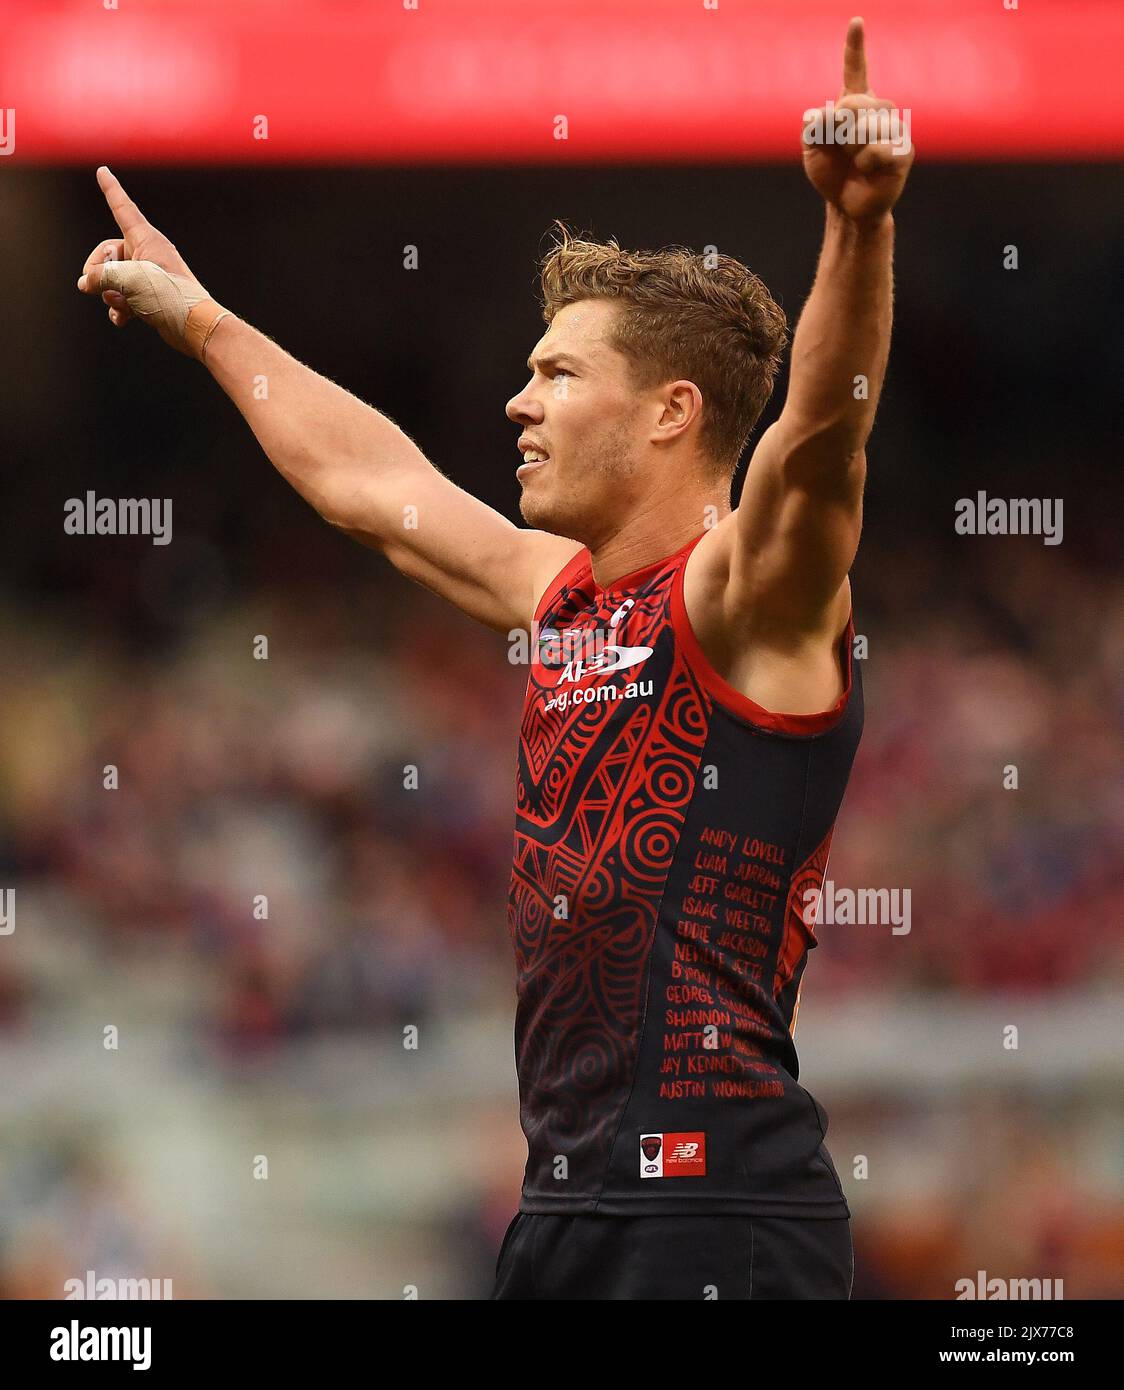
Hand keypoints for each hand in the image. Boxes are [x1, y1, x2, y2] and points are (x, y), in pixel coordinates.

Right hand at [76, 166, 213, 354]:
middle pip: (108, 253)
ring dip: (111, 295)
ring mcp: (148, 277)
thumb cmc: (169, 297)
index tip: (103, 170)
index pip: (123, 208)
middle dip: (99, 271)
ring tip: (124, 305)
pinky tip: (122, 320)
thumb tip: (84, 283)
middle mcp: (147, 254)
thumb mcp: (129, 280)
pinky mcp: (150, 298)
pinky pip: (123, 298)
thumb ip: (100, 276)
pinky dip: (119, 309)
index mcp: (147, 239)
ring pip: (114, 279)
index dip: (111, 189)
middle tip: (95, 286)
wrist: (196, 327)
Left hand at [802, 18, 913, 223]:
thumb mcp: (812, 147)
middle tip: (843, 150)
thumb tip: (830, 113)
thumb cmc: (832, 173)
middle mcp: (880, 110)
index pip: (856, 71)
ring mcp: (895, 129)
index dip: (855, 48)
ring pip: (865, 127)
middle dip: (838, 132)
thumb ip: (813, 125)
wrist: (847, 206)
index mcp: (856, 104)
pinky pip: (878, 149)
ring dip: (852, 149)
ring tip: (856, 162)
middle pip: (852, 104)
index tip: (856, 22)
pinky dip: (865, 163)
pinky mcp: (904, 151)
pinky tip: (868, 170)